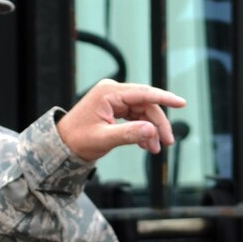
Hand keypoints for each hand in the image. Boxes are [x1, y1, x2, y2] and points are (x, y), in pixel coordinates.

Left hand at [57, 79, 186, 161]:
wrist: (60, 146)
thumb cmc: (77, 141)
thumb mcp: (104, 139)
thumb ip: (129, 134)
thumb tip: (152, 131)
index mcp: (108, 93)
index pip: (143, 93)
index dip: (164, 98)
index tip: (182, 103)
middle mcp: (113, 92)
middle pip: (146, 104)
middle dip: (158, 124)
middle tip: (167, 142)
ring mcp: (114, 99)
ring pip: (142, 112)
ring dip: (151, 130)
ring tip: (156, 149)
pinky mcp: (114, 108)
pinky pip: (135, 117)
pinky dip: (142, 130)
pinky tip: (146, 145)